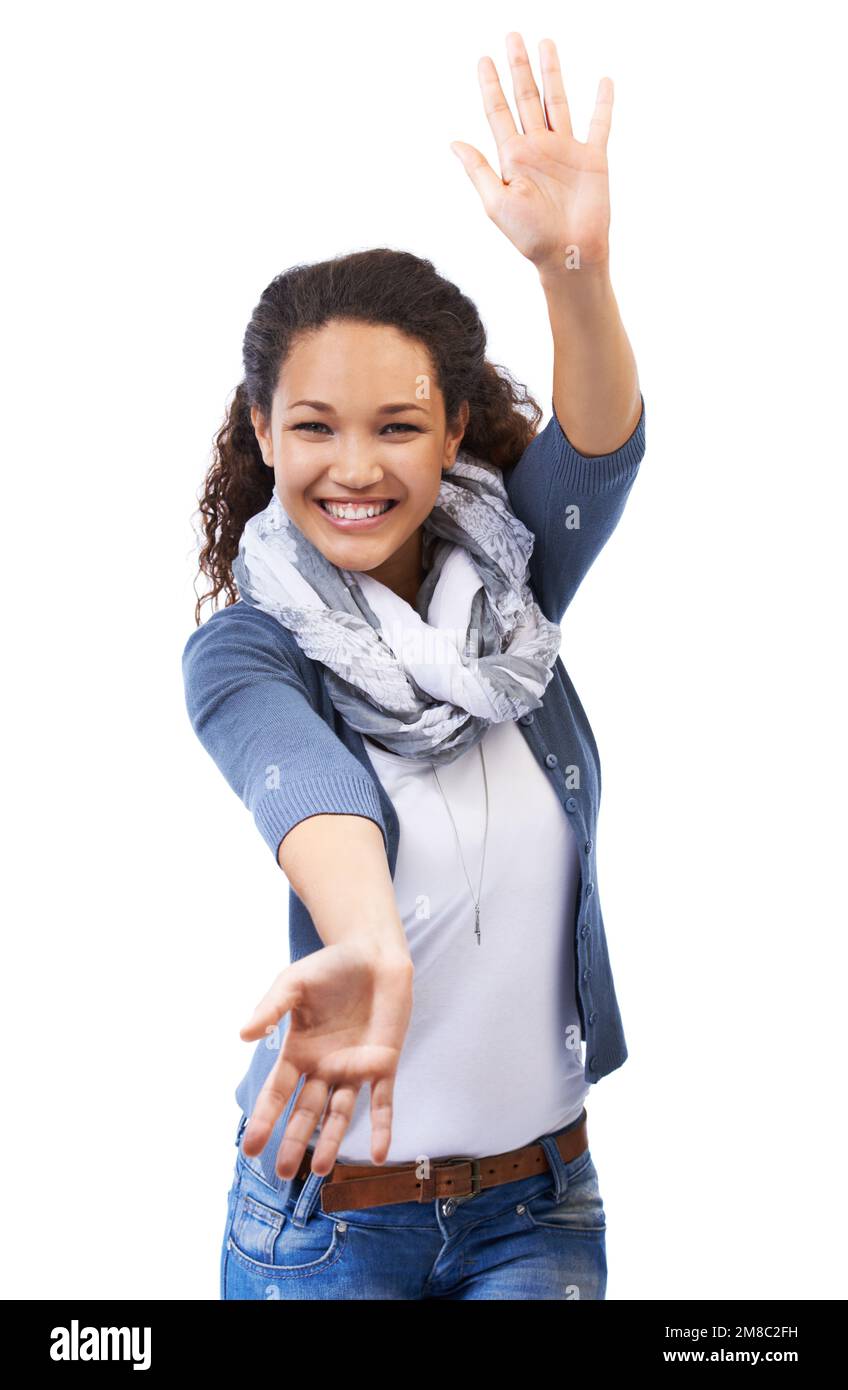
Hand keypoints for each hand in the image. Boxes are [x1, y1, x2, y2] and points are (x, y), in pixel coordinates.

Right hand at [238, 940, 413, 1178]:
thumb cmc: (330, 967)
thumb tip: (243, 1035)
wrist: (373, 953)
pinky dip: (382, 1127)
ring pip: (340, 1114)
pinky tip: (381, 1154)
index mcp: (299, 1051)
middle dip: (294, 1140)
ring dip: (331, 1141)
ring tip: (320, 1170)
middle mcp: (324, 1067)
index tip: (250, 1147)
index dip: (265, 1119)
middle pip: (306, 1111)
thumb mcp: (293, 983)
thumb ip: (271, 1007)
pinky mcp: (384, 1064)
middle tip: (281, 1172)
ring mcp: (354, 1069)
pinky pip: (382, 1102)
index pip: (278, 1092)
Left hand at [450, 31, 612, 271]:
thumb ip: (478, 171)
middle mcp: (538, 148)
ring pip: (557, 101)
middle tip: (512, 36)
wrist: (569, 254)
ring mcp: (565, 150)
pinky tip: (603, 81)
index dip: (490, 85)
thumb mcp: (496, 203)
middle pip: (525, 97)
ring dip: (551, 73)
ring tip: (545, 44)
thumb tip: (454, 143)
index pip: (497, 112)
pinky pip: (599, 124)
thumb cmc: (530, 237)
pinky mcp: (592, 158)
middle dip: (518, 67)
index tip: (483, 60)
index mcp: (513, 157)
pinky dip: (602, 103)